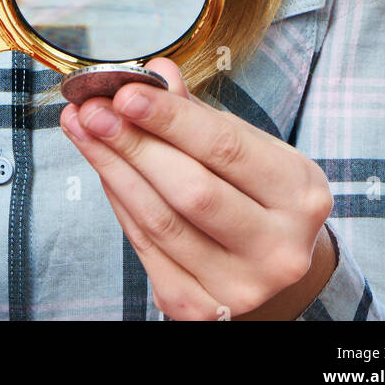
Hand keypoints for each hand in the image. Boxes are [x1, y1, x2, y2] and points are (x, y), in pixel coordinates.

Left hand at [59, 56, 335, 320]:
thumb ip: (201, 115)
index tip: (125, 92)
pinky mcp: (200, 310)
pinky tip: (104, 170)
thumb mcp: (249, 146)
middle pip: (191, 190)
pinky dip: (120, 203)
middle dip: (133, 144)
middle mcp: (279, 248)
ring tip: (84, 130)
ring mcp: (241, 287)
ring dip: (114, 170)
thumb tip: (158, 74)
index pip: (225, 148)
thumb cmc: (259, 192)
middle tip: (93, 110)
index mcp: (300, 195)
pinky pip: (146, 248)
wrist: (274, 262)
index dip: (170, 118)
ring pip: (161, 222)